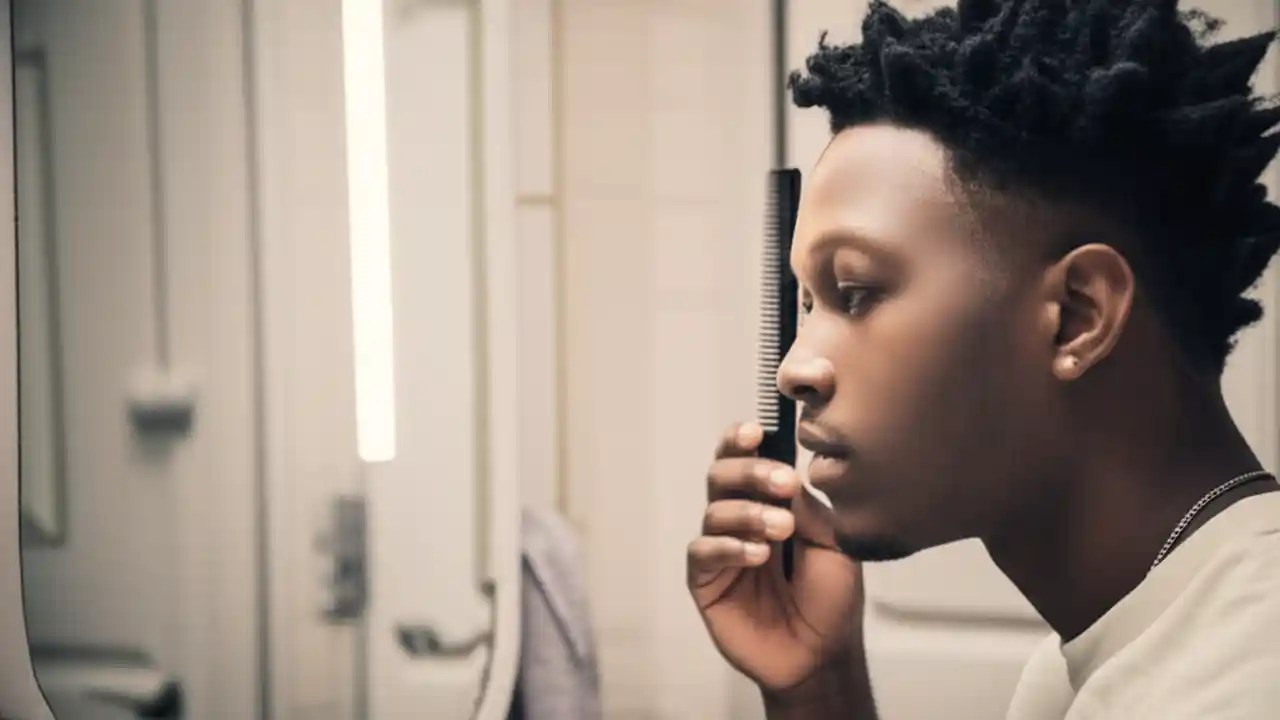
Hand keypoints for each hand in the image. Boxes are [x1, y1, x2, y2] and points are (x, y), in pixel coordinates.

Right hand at [687, 421, 864, 695]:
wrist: (823, 654)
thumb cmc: (831, 597)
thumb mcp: (834, 545)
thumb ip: (808, 509)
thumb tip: (786, 478)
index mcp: (768, 501)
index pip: (745, 458)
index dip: (742, 440)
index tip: (758, 431)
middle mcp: (739, 518)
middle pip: (721, 475)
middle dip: (750, 471)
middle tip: (783, 484)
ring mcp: (720, 549)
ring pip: (715, 511)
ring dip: (749, 513)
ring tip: (781, 530)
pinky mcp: (705, 581)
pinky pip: (703, 552)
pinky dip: (729, 547)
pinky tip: (757, 556)